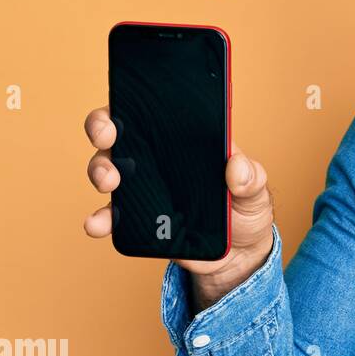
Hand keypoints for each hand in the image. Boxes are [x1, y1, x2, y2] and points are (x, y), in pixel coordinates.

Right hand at [81, 105, 274, 304]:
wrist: (238, 255)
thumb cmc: (245, 211)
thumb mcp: (256, 190)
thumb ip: (251, 177)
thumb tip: (237, 165)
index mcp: (186, 142)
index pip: (153, 112)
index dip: (131, 101)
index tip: (123, 103)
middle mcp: (157, 159)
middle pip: (119, 134)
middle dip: (103, 128)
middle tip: (107, 137)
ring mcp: (143, 188)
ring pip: (107, 168)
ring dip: (99, 170)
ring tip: (109, 182)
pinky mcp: (136, 219)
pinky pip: (110, 215)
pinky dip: (100, 218)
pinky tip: (98, 223)